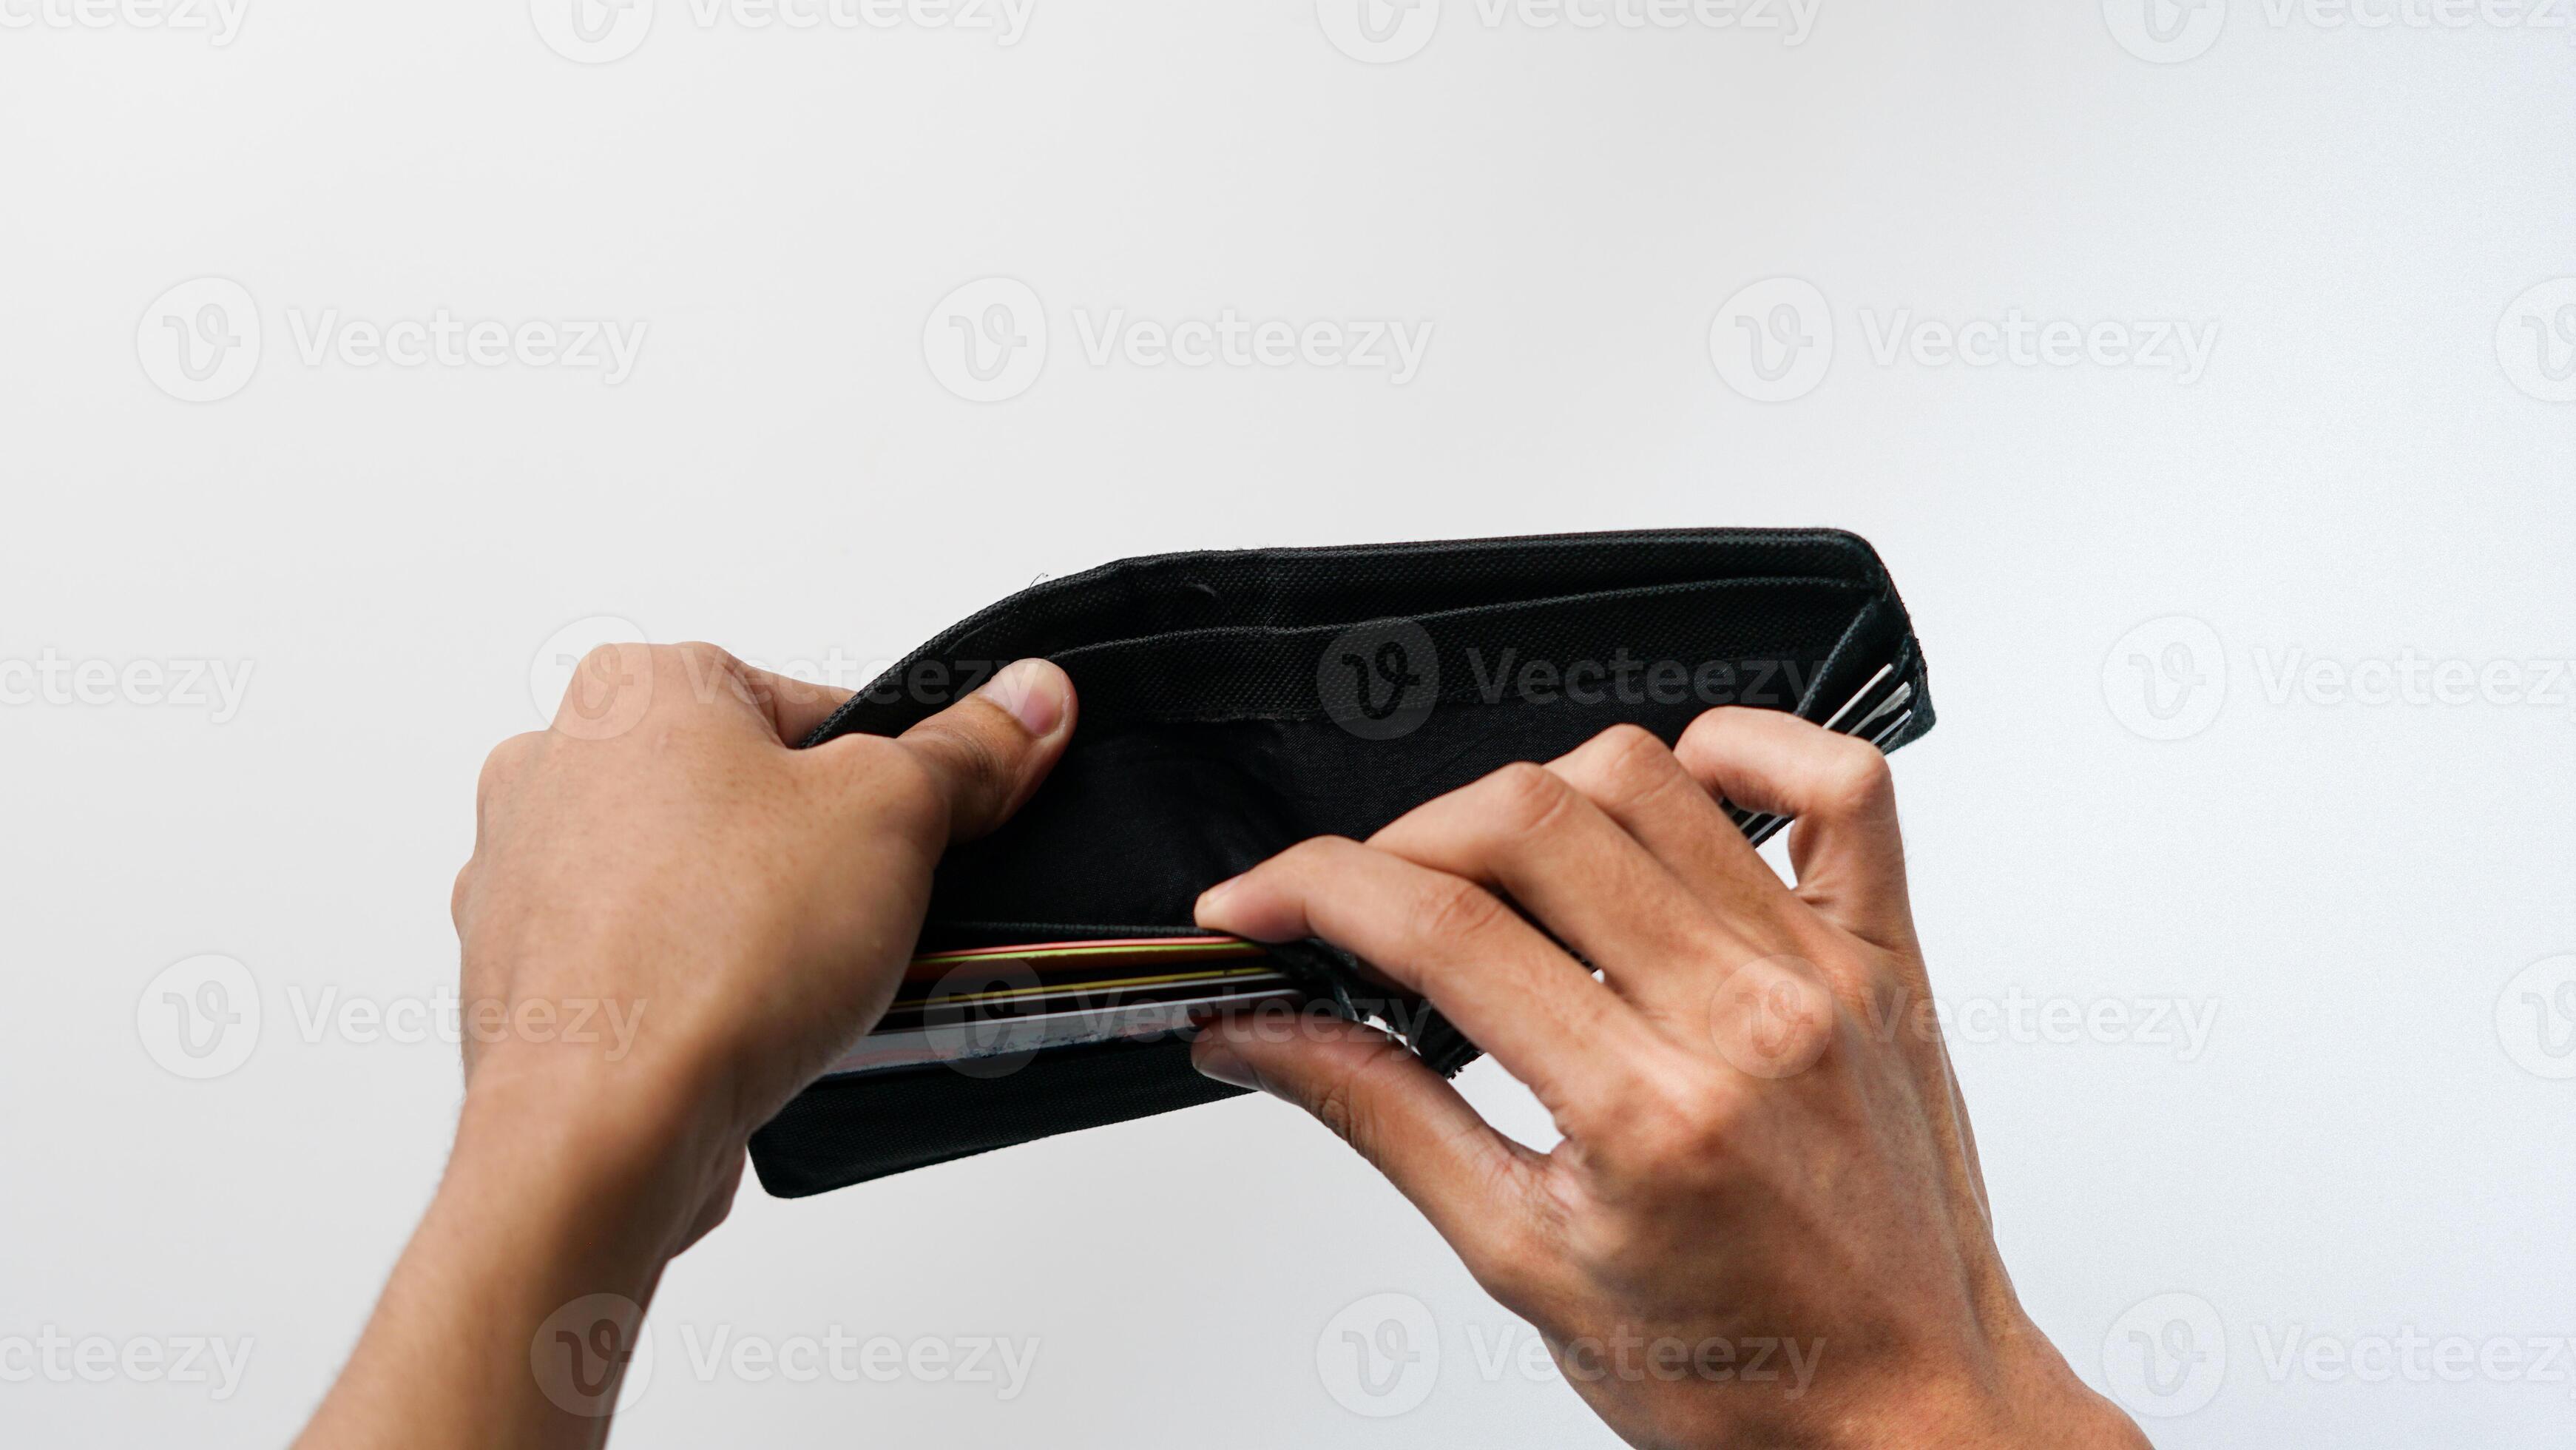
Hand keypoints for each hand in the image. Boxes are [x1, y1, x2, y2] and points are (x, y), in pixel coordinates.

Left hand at [299, 643, 1073, 1448]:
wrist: (599, 1128)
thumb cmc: (706, 957)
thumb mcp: (893, 813)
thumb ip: (968, 750)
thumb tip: (1026, 703)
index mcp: (637, 688)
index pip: (813, 709)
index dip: (896, 776)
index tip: (934, 831)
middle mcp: (558, 767)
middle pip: (755, 799)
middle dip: (828, 860)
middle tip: (880, 914)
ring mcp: (530, 880)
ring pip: (703, 888)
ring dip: (771, 932)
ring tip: (822, 987)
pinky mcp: (535, 981)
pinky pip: (658, 967)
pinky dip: (712, 994)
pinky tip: (756, 1031)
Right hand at [1189, 711, 2144, 1448]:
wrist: (1911, 1414)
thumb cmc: (1747, 1371)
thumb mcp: (1524, 1264)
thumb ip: (1386, 1120)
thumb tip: (1267, 1036)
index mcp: (1647, 1113)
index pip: (1439, 929)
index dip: (1311, 890)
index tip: (1255, 906)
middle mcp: (1744, 1019)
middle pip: (1529, 820)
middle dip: (1401, 839)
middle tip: (1358, 900)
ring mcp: (1823, 972)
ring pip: (1649, 778)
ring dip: (1533, 796)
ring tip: (1493, 872)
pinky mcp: (1886, 955)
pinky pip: (1840, 788)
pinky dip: (1751, 747)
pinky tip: (1679, 781)